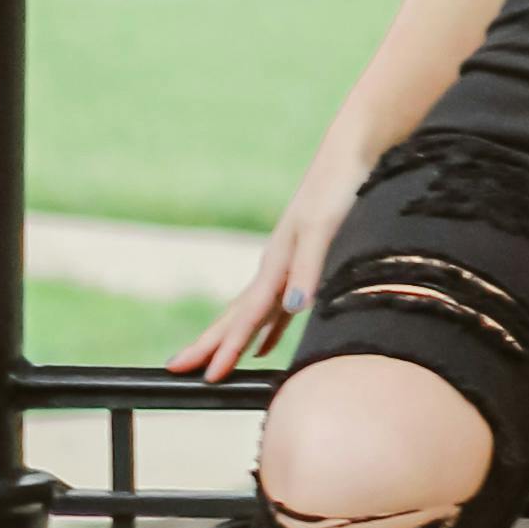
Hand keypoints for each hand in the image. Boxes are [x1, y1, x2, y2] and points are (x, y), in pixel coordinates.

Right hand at [174, 145, 371, 382]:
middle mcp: (276, 266)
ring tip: (214, 364)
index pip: (247, 314)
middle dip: (208, 344)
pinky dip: (268, 328)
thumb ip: (309, 267)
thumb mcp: (325, 226)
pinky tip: (265, 344)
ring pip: (252, 312)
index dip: (228, 346)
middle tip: (177, 369)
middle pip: (236, 314)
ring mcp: (287, 264)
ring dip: (233, 338)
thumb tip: (293, 307)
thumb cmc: (338, 187)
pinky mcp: (304, 260)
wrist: (351, 153)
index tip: (207, 374)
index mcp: (277, 262)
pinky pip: (277, 305)